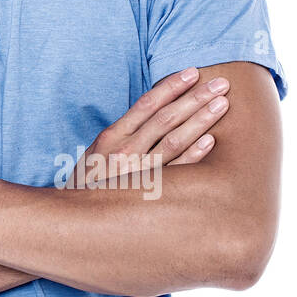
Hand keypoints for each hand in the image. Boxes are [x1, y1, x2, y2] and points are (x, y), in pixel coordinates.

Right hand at [64, 67, 230, 188]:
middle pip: (165, 118)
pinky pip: (176, 172)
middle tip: (221, 84)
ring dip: (200, 120)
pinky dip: (194, 155)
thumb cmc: (90, 186)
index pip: (146, 104)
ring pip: (174, 141)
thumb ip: (122, 136)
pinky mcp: (148, 194)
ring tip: (222, 104)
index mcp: (111, 138)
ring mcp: (137, 174)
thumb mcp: (96, 154)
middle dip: (194, 98)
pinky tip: (211, 141)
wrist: (75, 223)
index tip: (192, 72)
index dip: (171, 87)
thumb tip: (154, 114)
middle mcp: (124, 152)